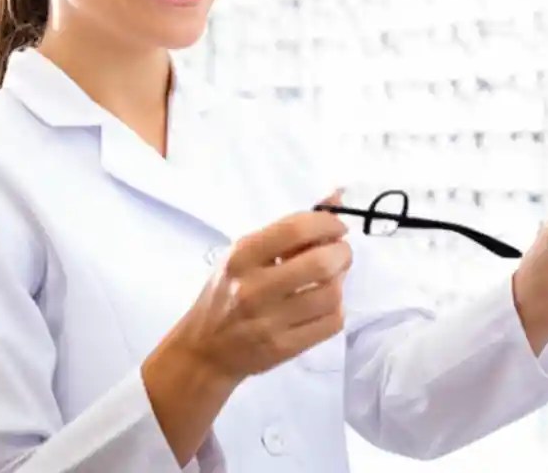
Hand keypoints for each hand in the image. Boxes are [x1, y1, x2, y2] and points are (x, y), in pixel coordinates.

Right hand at [165, 191, 351, 383]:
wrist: (204, 350)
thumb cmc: (226, 293)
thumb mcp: (245, 254)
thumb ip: (288, 230)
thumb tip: (337, 197)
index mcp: (241, 256)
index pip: (296, 229)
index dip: (328, 222)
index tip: (337, 227)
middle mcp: (254, 288)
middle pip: (321, 263)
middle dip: (342, 252)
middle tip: (340, 253)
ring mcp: (269, 322)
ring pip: (331, 295)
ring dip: (340, 282)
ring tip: (331, 279)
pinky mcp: (283, 348)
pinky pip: (332, 323)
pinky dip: (336, 309)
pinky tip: (324, 304)